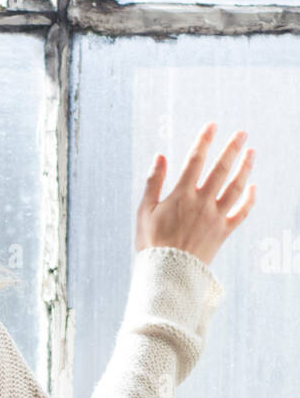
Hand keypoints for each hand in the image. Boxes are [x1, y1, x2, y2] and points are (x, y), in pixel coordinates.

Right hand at [136, 122, 255, 265]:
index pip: (195, 160)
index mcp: (181, 195)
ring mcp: (215, 217)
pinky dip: (249, 200)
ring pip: (235, 187)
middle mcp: (202, 202)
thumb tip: (161, 156)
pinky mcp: (223, 232)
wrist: (167, 272)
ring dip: (245, 168)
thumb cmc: (151, 243)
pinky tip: (253, 187)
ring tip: (251, 153)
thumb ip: (153, 182)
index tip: (213, 125)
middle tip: (242, 133)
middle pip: (221, 169)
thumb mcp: (144, 211)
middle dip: (232, 148)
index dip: (204, 140)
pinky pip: (241, 213)